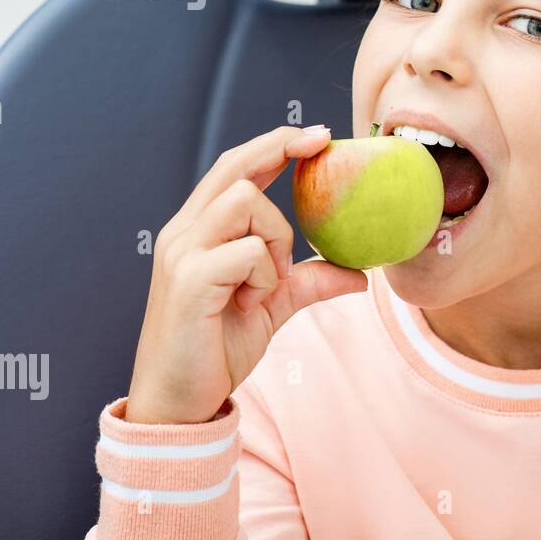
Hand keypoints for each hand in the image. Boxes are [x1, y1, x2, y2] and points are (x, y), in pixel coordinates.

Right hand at [124, 125, 367, 423]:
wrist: (180, 403)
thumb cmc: (216, 350)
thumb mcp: (273, 307)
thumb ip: (309, 281)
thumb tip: (360, 274)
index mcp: (199, 232)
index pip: (235, 169)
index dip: (274, 144)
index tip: (318, 135)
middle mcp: (184, 233)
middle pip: (236, 166)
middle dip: (280, 148)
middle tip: (322, 144)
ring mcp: (182, 253)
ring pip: (247, 204)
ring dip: (277, 240)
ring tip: (266, 284)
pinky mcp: (190, 279)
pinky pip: (249, 251)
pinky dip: (266, 275)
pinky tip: (251, 303)